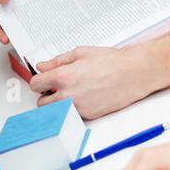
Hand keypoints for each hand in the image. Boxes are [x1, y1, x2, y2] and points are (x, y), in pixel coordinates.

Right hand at [0, 0, 23, 42]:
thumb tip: (2, 0)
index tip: (4, 37)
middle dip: (5, 34)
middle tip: (15, 39)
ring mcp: (1, 14)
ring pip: (5, 27)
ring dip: (12, 31)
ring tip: (22, 36)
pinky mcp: (10, 15)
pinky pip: (13, 23)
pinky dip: (18, 26)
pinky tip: (25, 29)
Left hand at [28, 45, 159, 119]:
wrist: (133, 74)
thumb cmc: (112, 62)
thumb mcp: (81, 53)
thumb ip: (57, 61)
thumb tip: (43, 66)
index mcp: (63, 77)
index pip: (35, 85)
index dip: (38, 81)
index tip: (42, 81)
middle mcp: (68, 95)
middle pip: (41, 102)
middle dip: (47, 94)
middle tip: (57, 87)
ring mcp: (78, 107)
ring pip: (56, 111)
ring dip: (59, 103)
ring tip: (72, 92)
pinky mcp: (88, 116)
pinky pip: (72, 114)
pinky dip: (74, 108)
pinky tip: (85, 97)